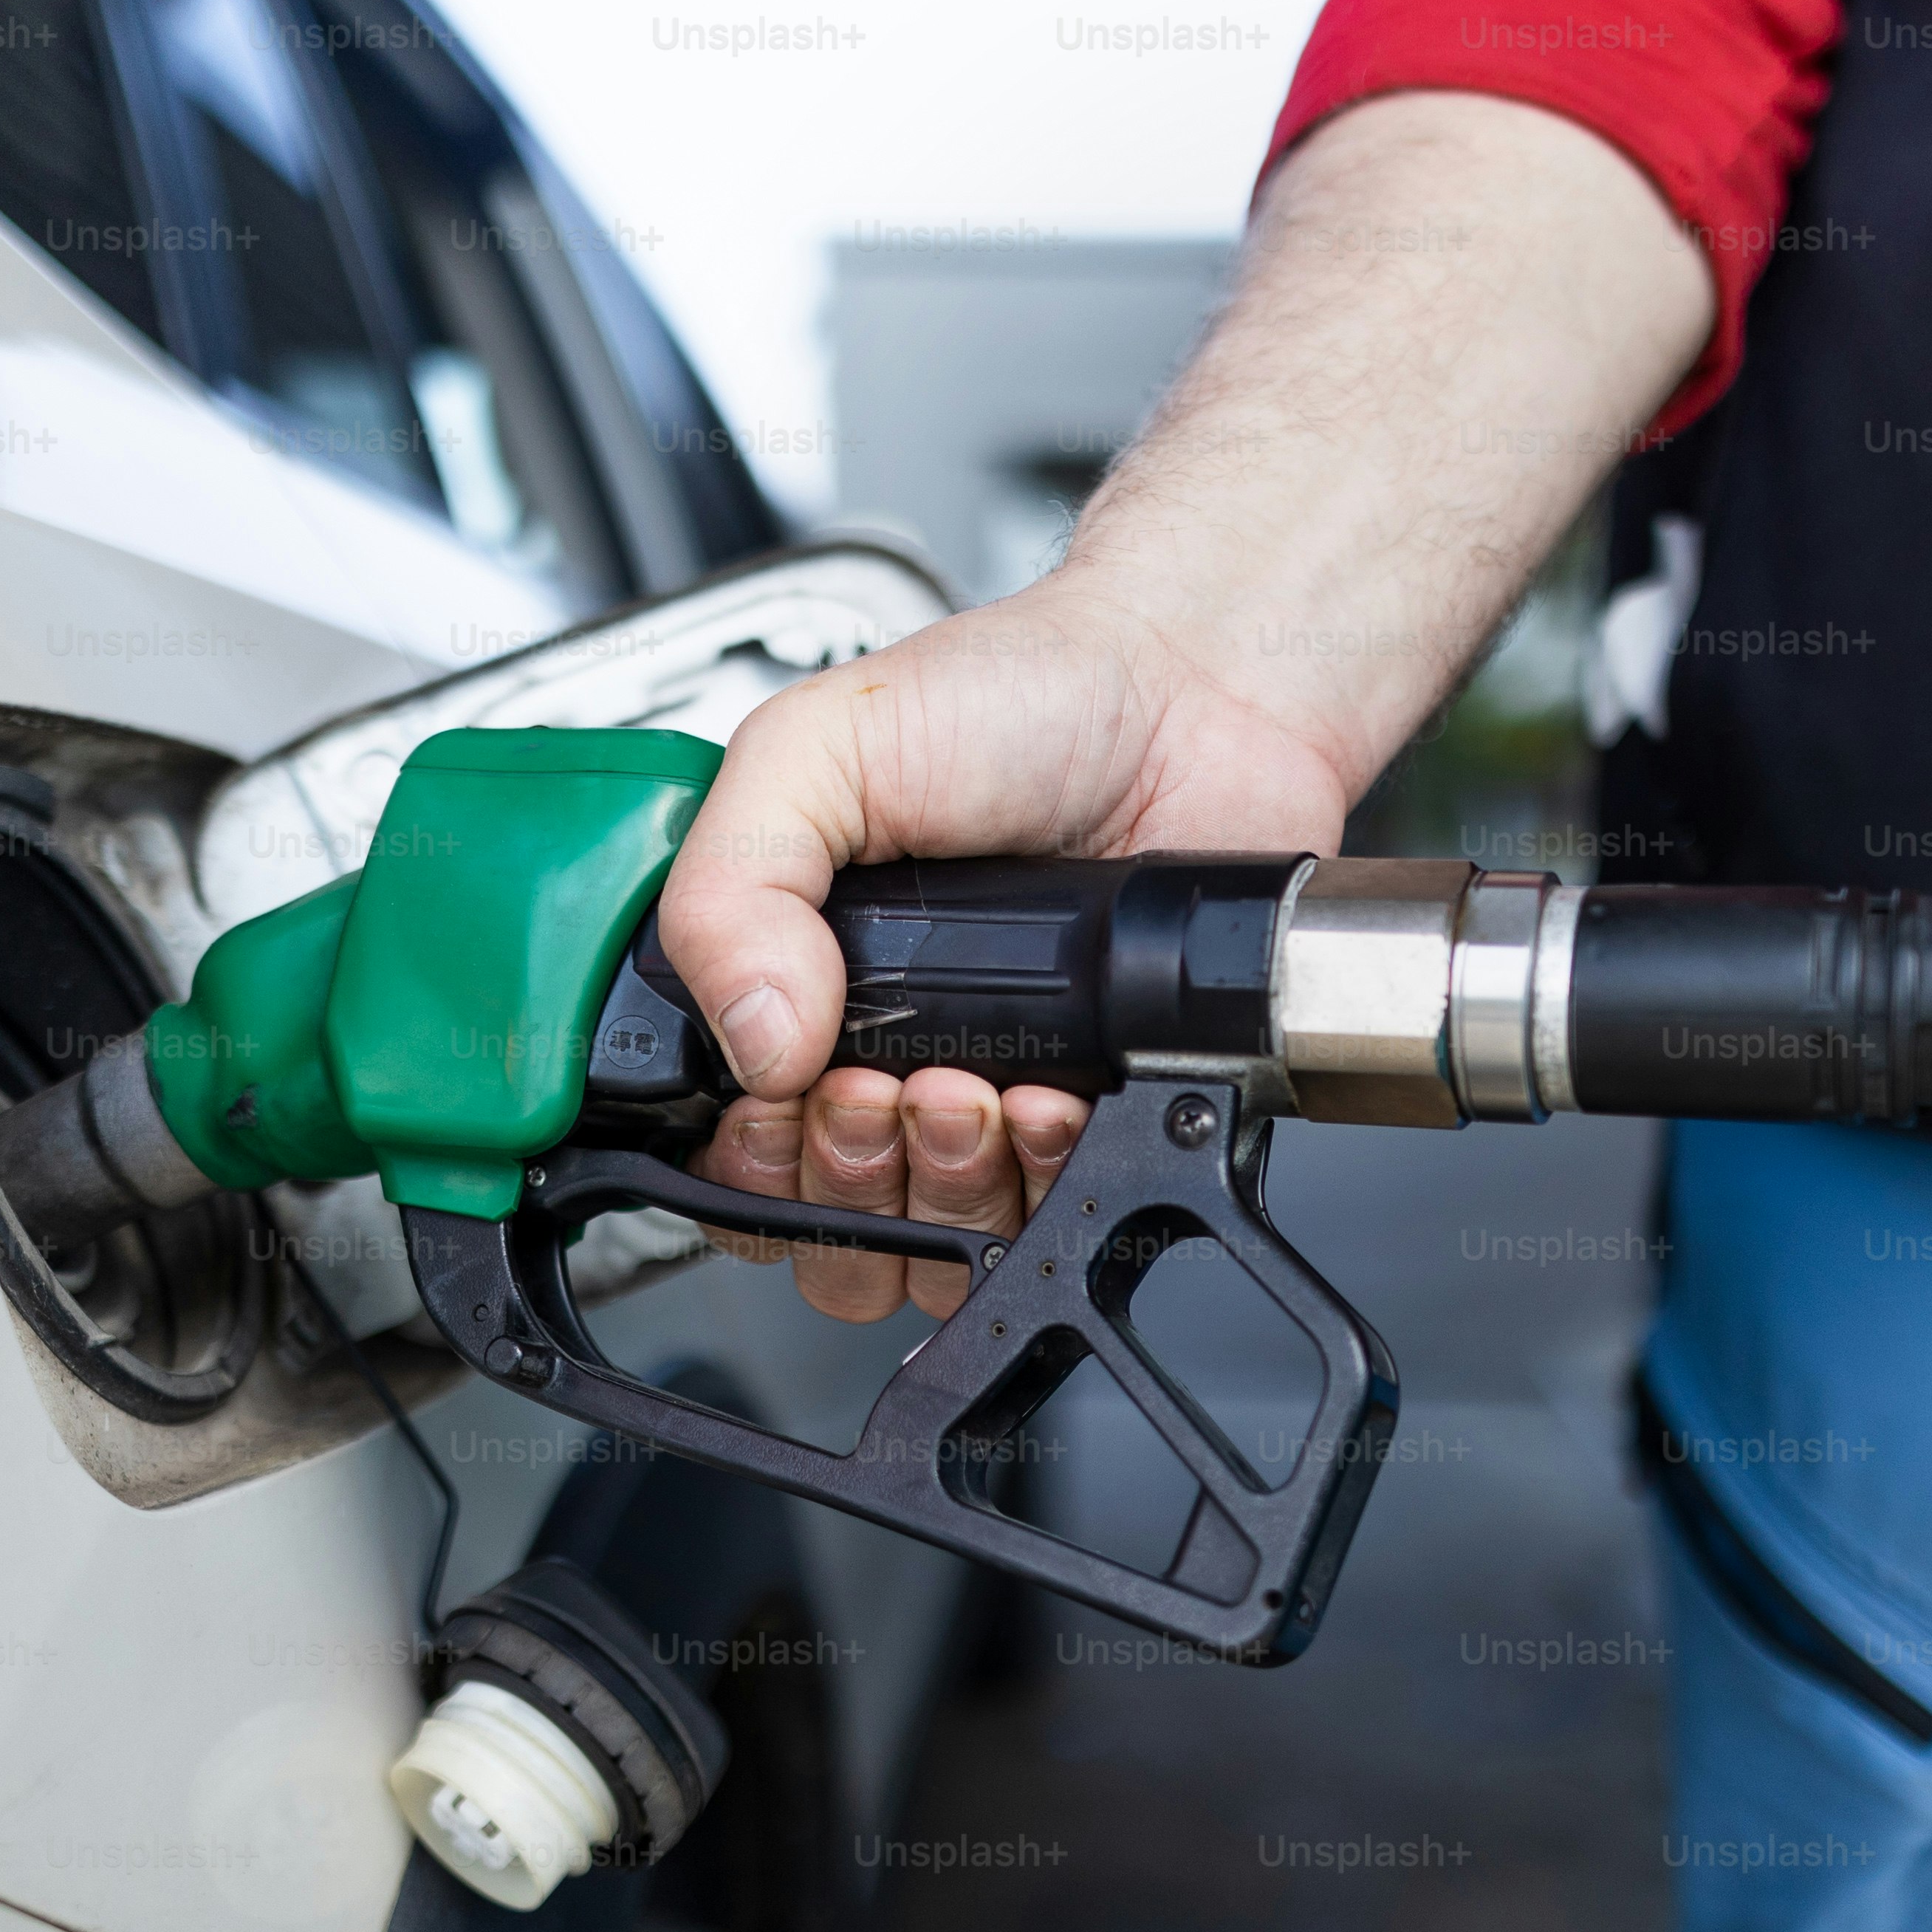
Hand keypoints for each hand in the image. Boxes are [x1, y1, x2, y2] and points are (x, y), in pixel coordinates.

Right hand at [660, 574, 1362, 1316]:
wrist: (1203, 692)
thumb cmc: (1022, 694)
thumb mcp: (819, 748)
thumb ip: (732, 883)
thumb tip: (749, 1042)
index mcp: (793, 968)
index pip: (729, 1139)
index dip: (751, 1153)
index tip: (793, 1091)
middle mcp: (885, 1043)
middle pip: (827, 1215)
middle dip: (853, 1170)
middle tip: (890, 1082)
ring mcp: (994, 1084)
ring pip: (933, 1239)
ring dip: (948, 1184)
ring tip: (981, 1085)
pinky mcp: (1098, 1111)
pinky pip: (1048, 1218)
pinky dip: (1045, 1179)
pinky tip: (1055, 1098)